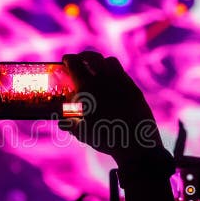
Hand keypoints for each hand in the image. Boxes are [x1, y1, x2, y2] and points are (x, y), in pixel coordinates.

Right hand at [60, 51, 160, 165]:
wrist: (136, 144)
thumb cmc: (106, 139)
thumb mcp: (83, 133)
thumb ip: (70, 124)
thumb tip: (63, 122)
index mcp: (87, 89)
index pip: (75, 64)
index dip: (68, 60)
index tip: (65, 60)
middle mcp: (104, 80)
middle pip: (92, 57)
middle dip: (83, 56)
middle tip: (79, 60)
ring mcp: (121, 82)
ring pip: (109, 61)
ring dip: (100, 62)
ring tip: (96, 70)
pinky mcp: (134, 88)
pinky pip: (122, 73)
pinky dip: (113, 73)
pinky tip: (111, 83)